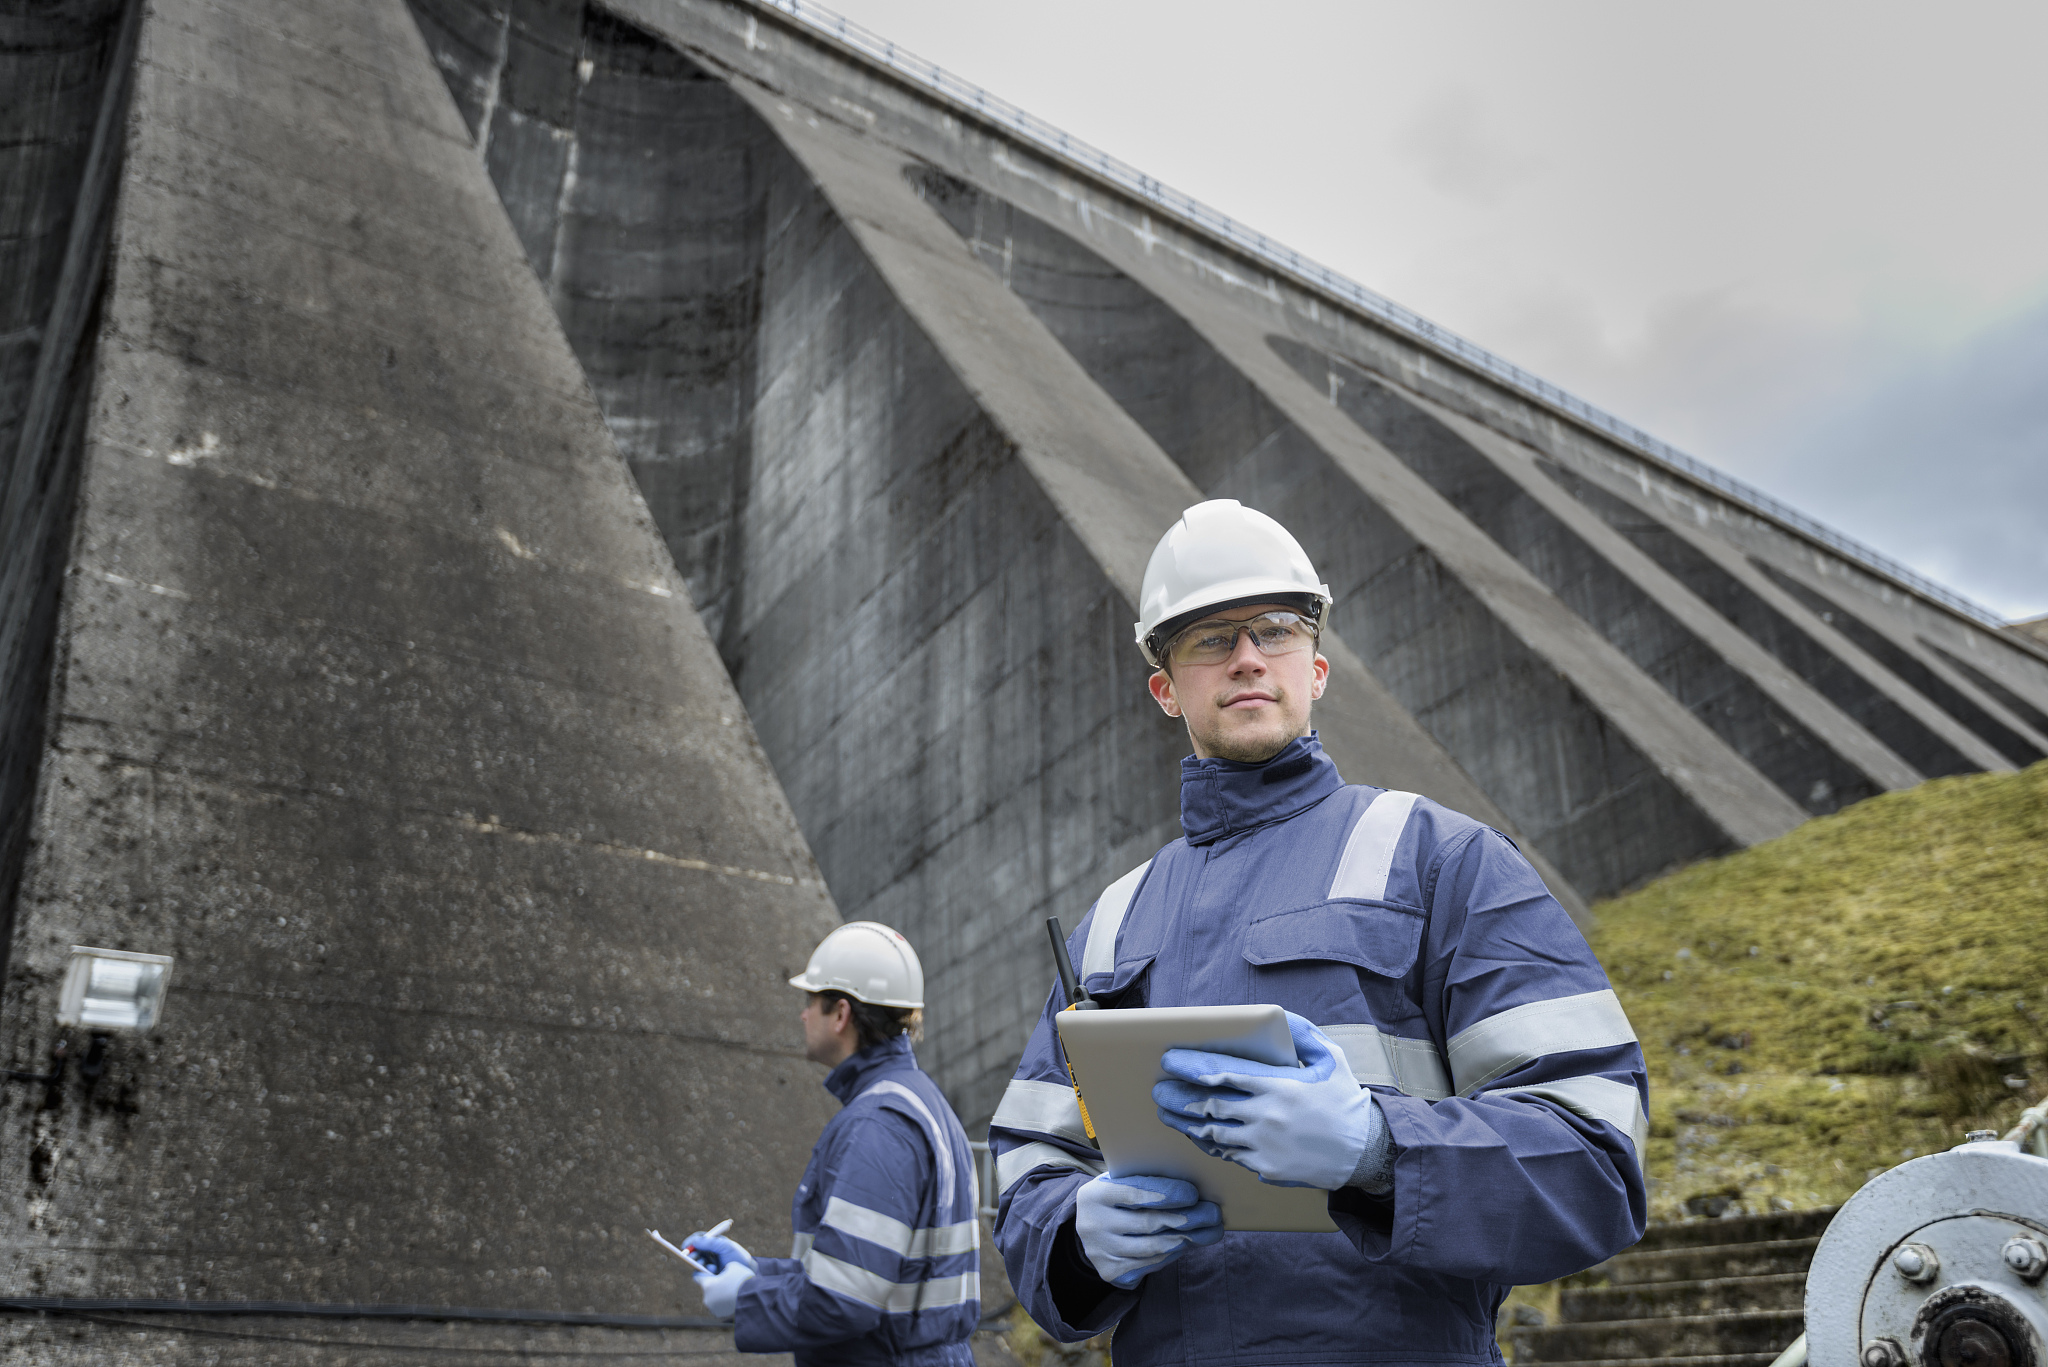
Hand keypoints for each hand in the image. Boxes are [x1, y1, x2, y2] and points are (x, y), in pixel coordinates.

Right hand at [683, 1231, 756, 1275]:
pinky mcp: (709, 1277)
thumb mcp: (726, 1247)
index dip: (693, 1241)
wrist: (746, 1276)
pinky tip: (713, 1272)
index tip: (686, 1245)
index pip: (702, 1238)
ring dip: (699, 1262)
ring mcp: (710, 1265)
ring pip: (696, 1262)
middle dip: (692, 1252)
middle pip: (696, 1250)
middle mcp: (712, 1253)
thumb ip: (710, 1242)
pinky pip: (698, 1274)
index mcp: (717, 1243)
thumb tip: (694, 1241)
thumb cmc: (738, 1259)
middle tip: (690, 1255)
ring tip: (709, 1265)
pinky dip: (703, 1271)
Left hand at [694, 1260, 755, 1317]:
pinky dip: (722, 1301)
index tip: (709, 1269)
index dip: (703, 1271)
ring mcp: (712, 1307)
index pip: (697, 1276)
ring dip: (717, 1293)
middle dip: (713, 1283)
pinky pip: (717, 1305)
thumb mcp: (733, 1266)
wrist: (754, 1297)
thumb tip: (721, 1268)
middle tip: (723, 1279)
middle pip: (706, 1287)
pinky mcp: (718, 1314)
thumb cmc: (743, 1280)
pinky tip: (731, 1297)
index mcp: (708, 1285)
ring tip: (729, 1289)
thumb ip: (722, 1267)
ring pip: (712, 1296)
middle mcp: (706, 1298)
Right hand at [1072, 1174, 1222, 1287]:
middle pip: (1149, 1223)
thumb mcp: (1121, 1181)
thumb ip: (1147, 1181)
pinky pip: (1150, 1264)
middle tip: (1213, 1214)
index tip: (1194, 1193)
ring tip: (1209, 1231)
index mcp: (1096, 1194)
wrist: (1090, 1228)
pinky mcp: (1111, 1272)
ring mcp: (1101, 1251)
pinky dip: (1173, 1253)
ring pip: (1153, 1247)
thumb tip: (1192, 1188)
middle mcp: (1094, 1224)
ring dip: (1187, 1239)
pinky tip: (1187, 1244)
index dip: (1167, 1194)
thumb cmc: (1116, 1198)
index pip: (1136, 1193)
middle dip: (1187, 1218)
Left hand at [1153, 1011, 1384, 1189]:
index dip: (1193, 1068)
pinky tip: (1195, 1133)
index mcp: (1279, 1086)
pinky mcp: (1265, 1166)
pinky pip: (1227, 1153)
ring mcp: (1264, 1144)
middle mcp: (1266, 1116)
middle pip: (1210, 1105)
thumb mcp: (1330, 1058)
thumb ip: (1303, 1034)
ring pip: (1213, 1132)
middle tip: (1159, 1090)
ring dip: (1186, 1122)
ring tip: (1167, 1112)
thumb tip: (1279, 1015)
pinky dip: (1207, 1142)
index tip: (1171, 1061)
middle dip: (1179, 1097)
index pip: (1225, 1074)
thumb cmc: (1344, 1100)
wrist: (1364, 1150)